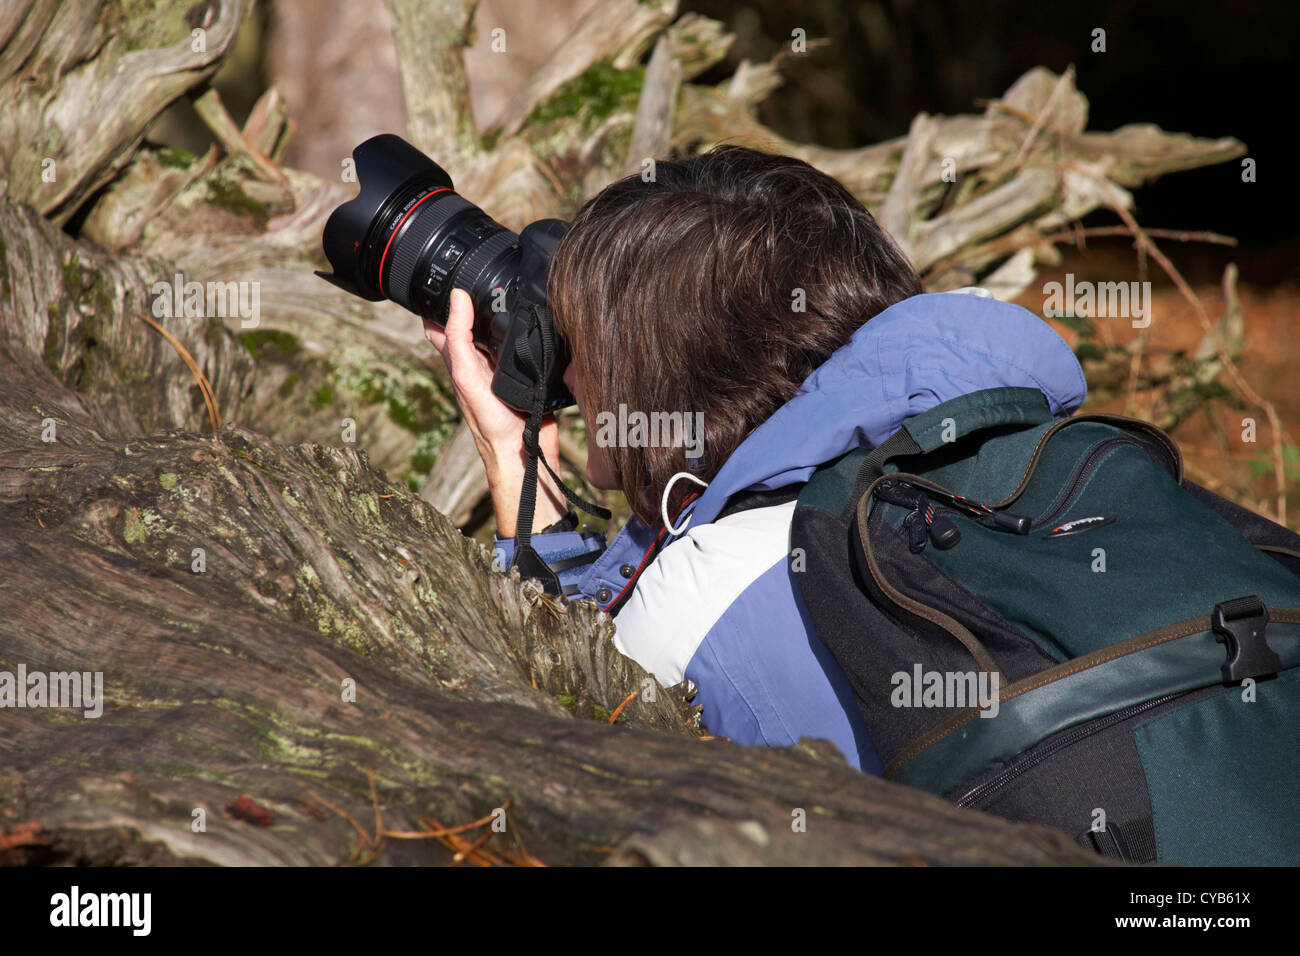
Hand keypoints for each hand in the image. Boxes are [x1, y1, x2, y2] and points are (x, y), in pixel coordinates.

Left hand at [424, 289, 565, 536]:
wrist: (527, 451)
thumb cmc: (492, 424)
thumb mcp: (468, 376)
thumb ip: (460, 339)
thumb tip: (456, 297)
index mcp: (462, 359)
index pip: (443, 322)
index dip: (439, 299)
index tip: (445, 272)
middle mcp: (482, 359)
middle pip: (477, 320)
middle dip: (480, 297)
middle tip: (488, 269)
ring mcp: (506, 366)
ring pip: (505, 329)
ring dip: (510, 311)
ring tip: (517, 284)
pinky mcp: (531, 371)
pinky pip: (531, 344)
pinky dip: (534, 330)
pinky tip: (543, 317)